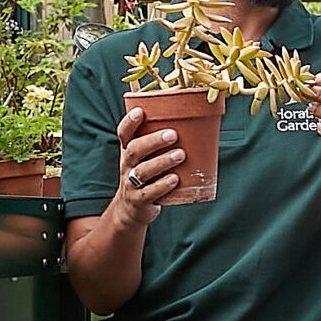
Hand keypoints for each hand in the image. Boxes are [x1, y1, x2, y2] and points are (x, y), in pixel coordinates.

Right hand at [111, 105, 186, 223]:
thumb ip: (162, 143)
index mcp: (129, 152)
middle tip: (173, 134)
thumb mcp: (147, 159)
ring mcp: (131, 184)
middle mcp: (127, 165)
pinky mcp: (139, 200)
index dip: (129, 122)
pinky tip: (175, 179)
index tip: (140, 111)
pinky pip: (149, 192)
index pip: (124, 134)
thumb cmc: (147, 176)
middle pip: (134, 150)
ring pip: (143, 171)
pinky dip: (162, 185)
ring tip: (180, 155)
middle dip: (153, 141)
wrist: (133, 209)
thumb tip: (197, 122)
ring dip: (162, 162)